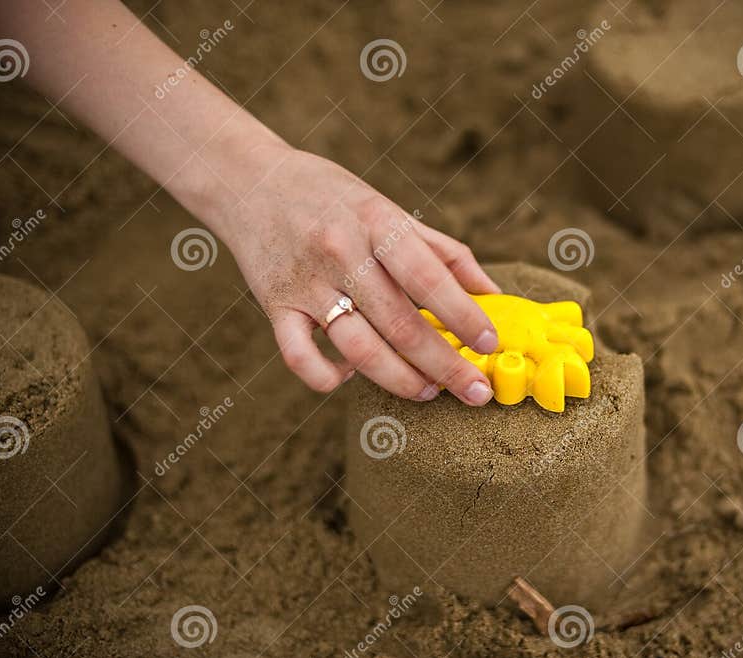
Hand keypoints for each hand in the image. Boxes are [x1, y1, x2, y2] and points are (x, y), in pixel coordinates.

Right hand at [206, 143, 501, 404]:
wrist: (250, 181)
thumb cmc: (334, 198)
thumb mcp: (390, 210)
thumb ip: (443, 251)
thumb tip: (492, 292)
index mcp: (378, 223)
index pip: (431, 279)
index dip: (465, 317)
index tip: (489, 345)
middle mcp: (342, 252)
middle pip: (401, 324)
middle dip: (445, 366)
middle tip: (474, 391)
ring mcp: (306, 282)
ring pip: (359, 348)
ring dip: (400, 379)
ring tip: (428, 391)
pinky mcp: (274, 305)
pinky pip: (299, 356)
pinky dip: (328, 377)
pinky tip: (351, 377)